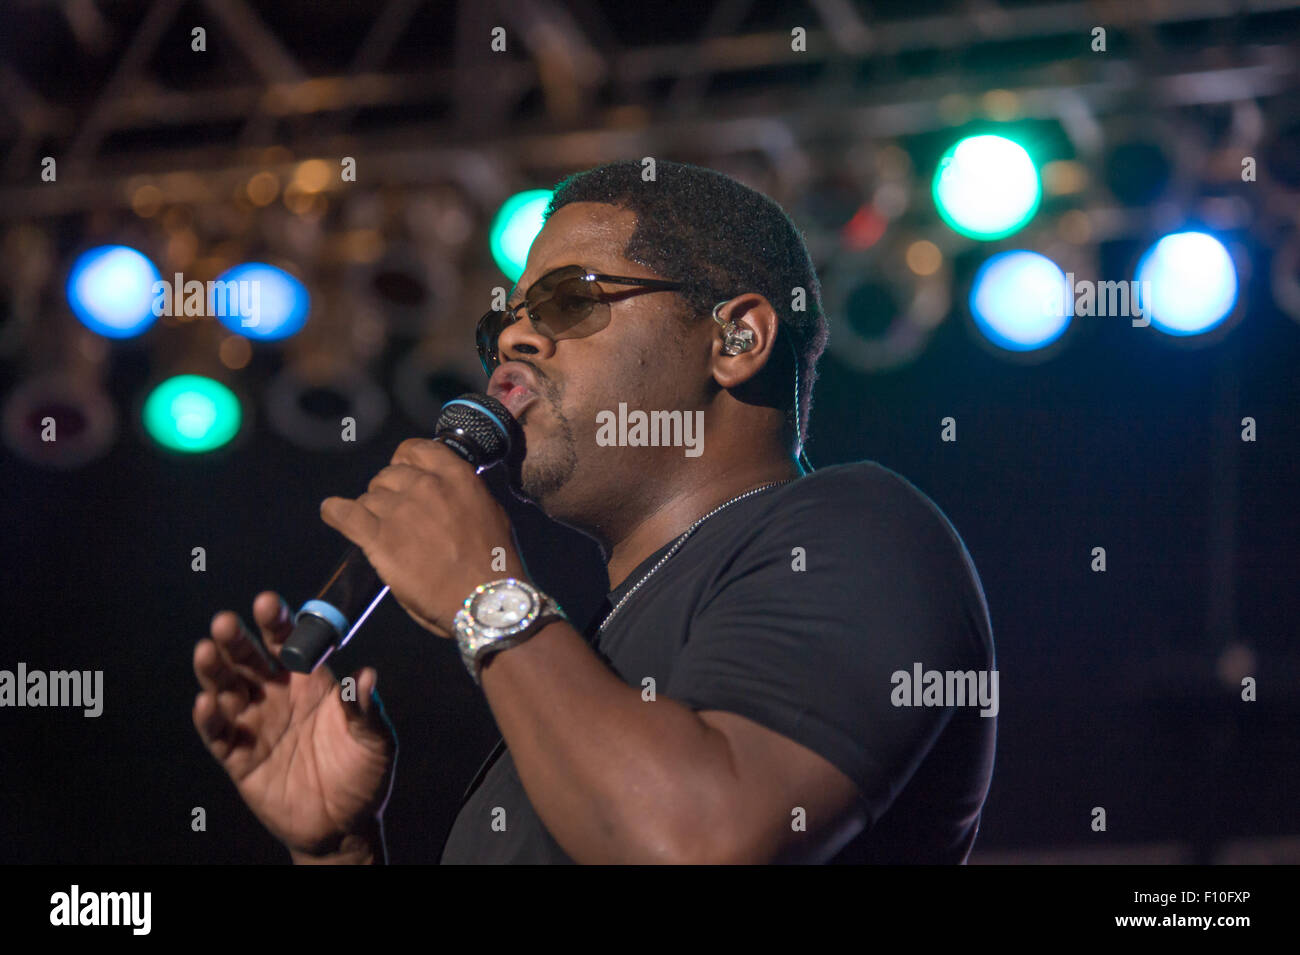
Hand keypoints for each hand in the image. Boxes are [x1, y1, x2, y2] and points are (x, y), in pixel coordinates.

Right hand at [192, 591, 395, 857]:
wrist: (344, 826)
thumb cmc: (363, 776)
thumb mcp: (376, 742)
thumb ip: (367, 710)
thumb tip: (365, 677)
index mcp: (311, 683)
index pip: (291, 644)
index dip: (278, 623)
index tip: (268, 602)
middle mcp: (279, 697)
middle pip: (250, 661)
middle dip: (236, 640)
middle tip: (225, 622)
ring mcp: (256, 725)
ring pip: (227, 690)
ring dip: (214, 671)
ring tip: (206, 651)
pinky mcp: (239, 757)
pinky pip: (219, 734)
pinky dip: (209, 718)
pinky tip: (206, 702)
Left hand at [319, 438, 530, 637]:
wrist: (485, 601)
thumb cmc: (494, 564)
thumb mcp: (490, 514)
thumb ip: (463, 494)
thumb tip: (447, 491)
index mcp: (456, 476)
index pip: (415, 450)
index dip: (406, 462)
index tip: (405, 476)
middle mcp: (425, 485)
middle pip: (389, 474)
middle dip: (390, 492)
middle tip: (398, 517)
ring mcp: (399, 510)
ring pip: (369, 498)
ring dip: (373, 512)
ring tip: (384, 534)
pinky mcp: (378, 537)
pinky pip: (343, 513)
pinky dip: (335, 512)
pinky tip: (332, 512)